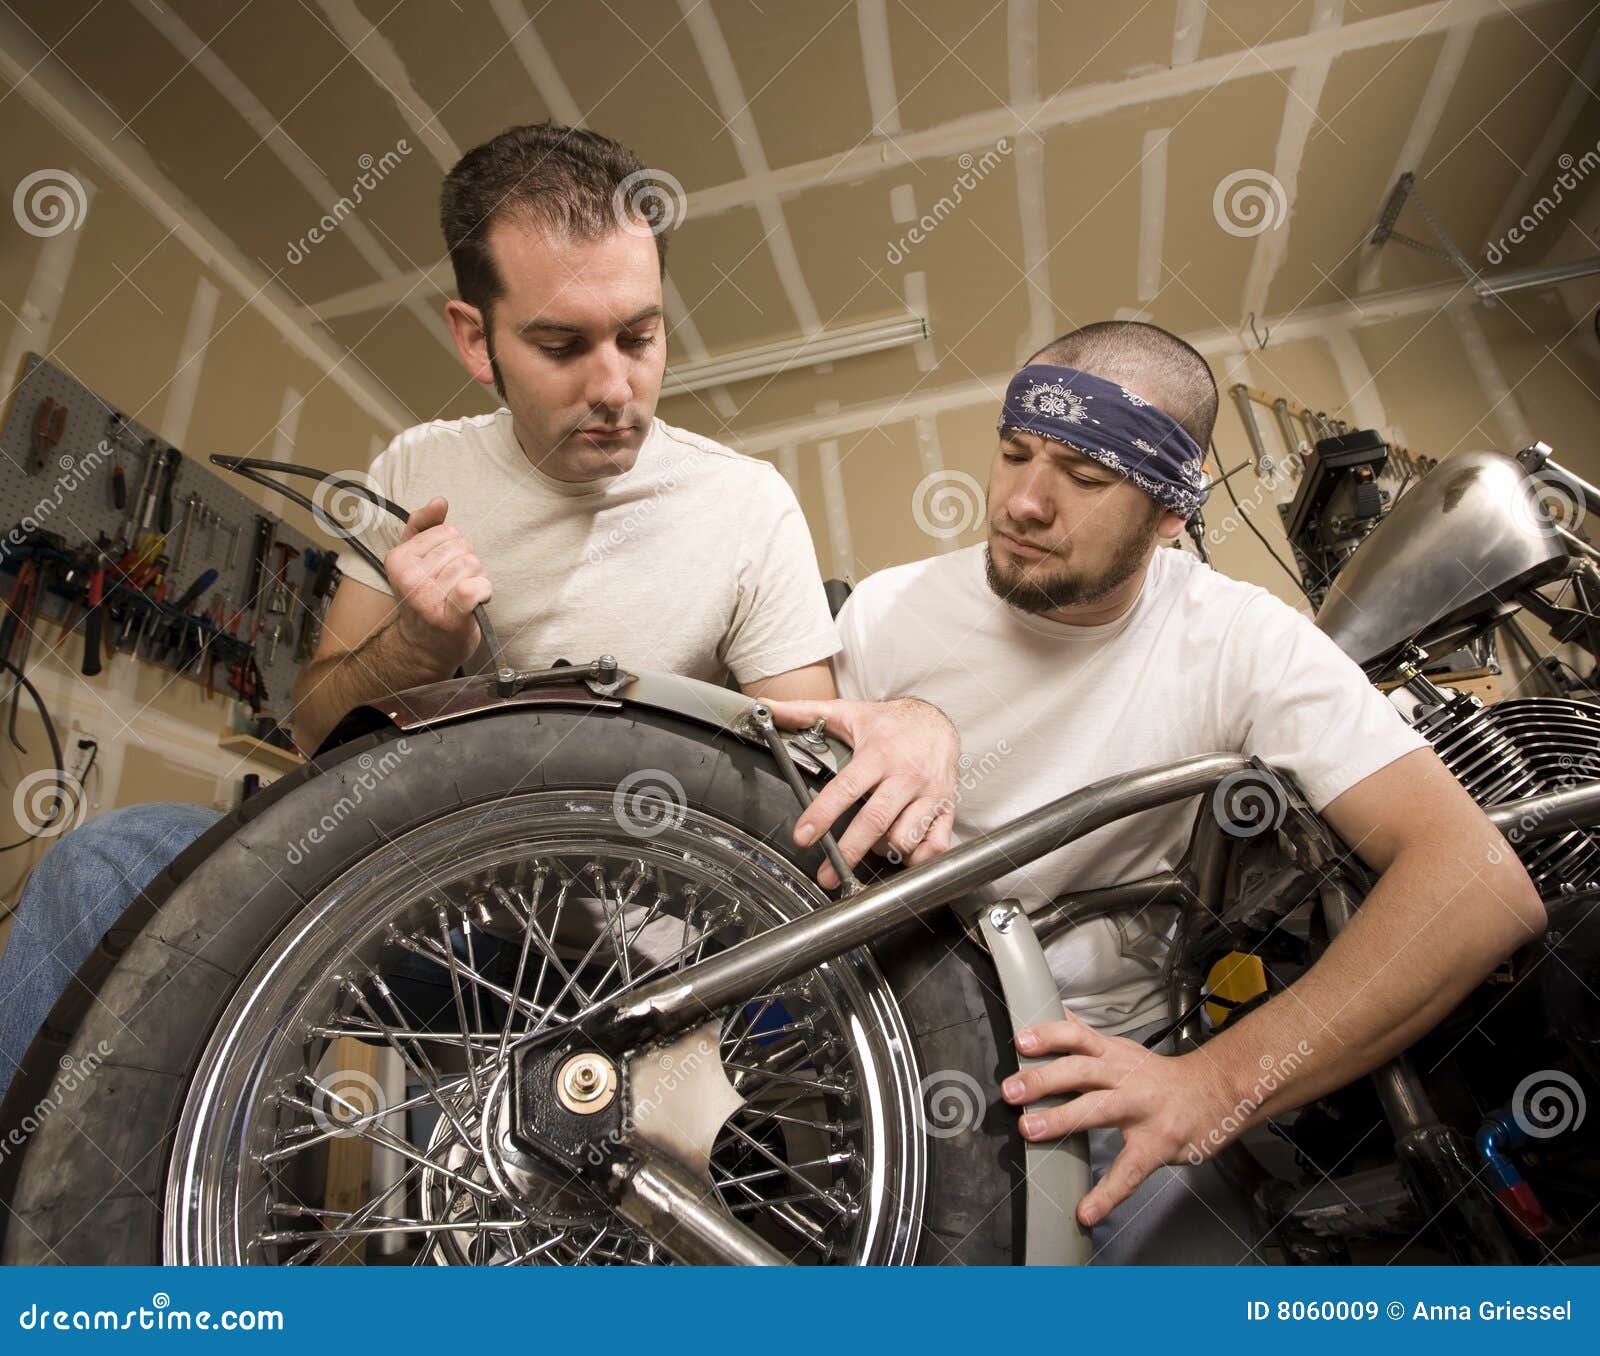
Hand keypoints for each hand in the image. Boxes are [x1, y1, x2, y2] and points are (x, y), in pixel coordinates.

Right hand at [383, 496, 492, 676]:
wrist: (425, 647)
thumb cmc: (425, 599)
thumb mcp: (415, 559)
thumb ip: (424, 526)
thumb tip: (439, 501)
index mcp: (399, 558)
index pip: (446, 530)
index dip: (454, 548)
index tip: (443, 568)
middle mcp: (409, 577)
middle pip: (462, 547)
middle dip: (467, 563)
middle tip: (454, 585)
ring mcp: (428, 597)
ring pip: (472, 564)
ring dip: (476, 579)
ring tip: (462, 595)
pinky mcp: (449, 616)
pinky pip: (475, 588)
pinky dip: (483, 591)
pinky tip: (478, 600)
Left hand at [763, 697, 960, 887]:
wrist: (937, 722)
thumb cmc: (889, 724)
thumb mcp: (848, 713)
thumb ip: (805, 712)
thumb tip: (767, 707)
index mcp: (879, 753)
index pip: (846, 788)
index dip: (823, 815)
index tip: (803, 837)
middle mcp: (906, 775)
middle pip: (875, 820)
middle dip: (849, 851)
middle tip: (827, 876)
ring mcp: (931, 793)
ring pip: (905, 837)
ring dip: (883, 850)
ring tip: (870, 846)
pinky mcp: (947, 807)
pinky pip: (936, 845)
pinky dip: (918, 857)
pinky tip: (902, 852)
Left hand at [1000, 1008, 1241, 1227]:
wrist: (1217, 1093)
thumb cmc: (1160, 1076)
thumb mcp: (1122, 1048)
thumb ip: (1086, 1037)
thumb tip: (1053, 1014)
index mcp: (1113, 1053)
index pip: (1077, 1036)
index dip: (1048, 1036)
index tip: (1019, 1042)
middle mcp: (1125, 1076)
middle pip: (1081, 1069)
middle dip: (1043, 1079)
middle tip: (1010, 1090)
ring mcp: (1142, 1109)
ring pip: (1099, 1109)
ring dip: (1062, 1119)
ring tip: (1030, 1131)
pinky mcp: (1157, 1143)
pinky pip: (1130, 1170)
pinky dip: (1107, 1193)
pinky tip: (1087, 1210)